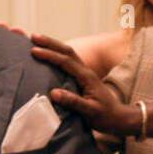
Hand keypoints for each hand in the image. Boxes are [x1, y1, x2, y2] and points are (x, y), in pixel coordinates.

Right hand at [29, 33, 146, 136]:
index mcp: (87, 77)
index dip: (50, 55)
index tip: (34, 51)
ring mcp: (85, 73)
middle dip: (50, 43)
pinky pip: (68, 61)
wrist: (119, 118)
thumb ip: (73, 102)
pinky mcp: (82, 77)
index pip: (66, 61)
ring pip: (68, 53)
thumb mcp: (90, 112)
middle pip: (67, 51)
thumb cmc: (105, 116)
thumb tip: (53, 93)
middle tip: (33, 36)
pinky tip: (48, 54)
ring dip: (53, 45)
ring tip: (37, 41)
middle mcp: (86, 71)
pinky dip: (57, 54)